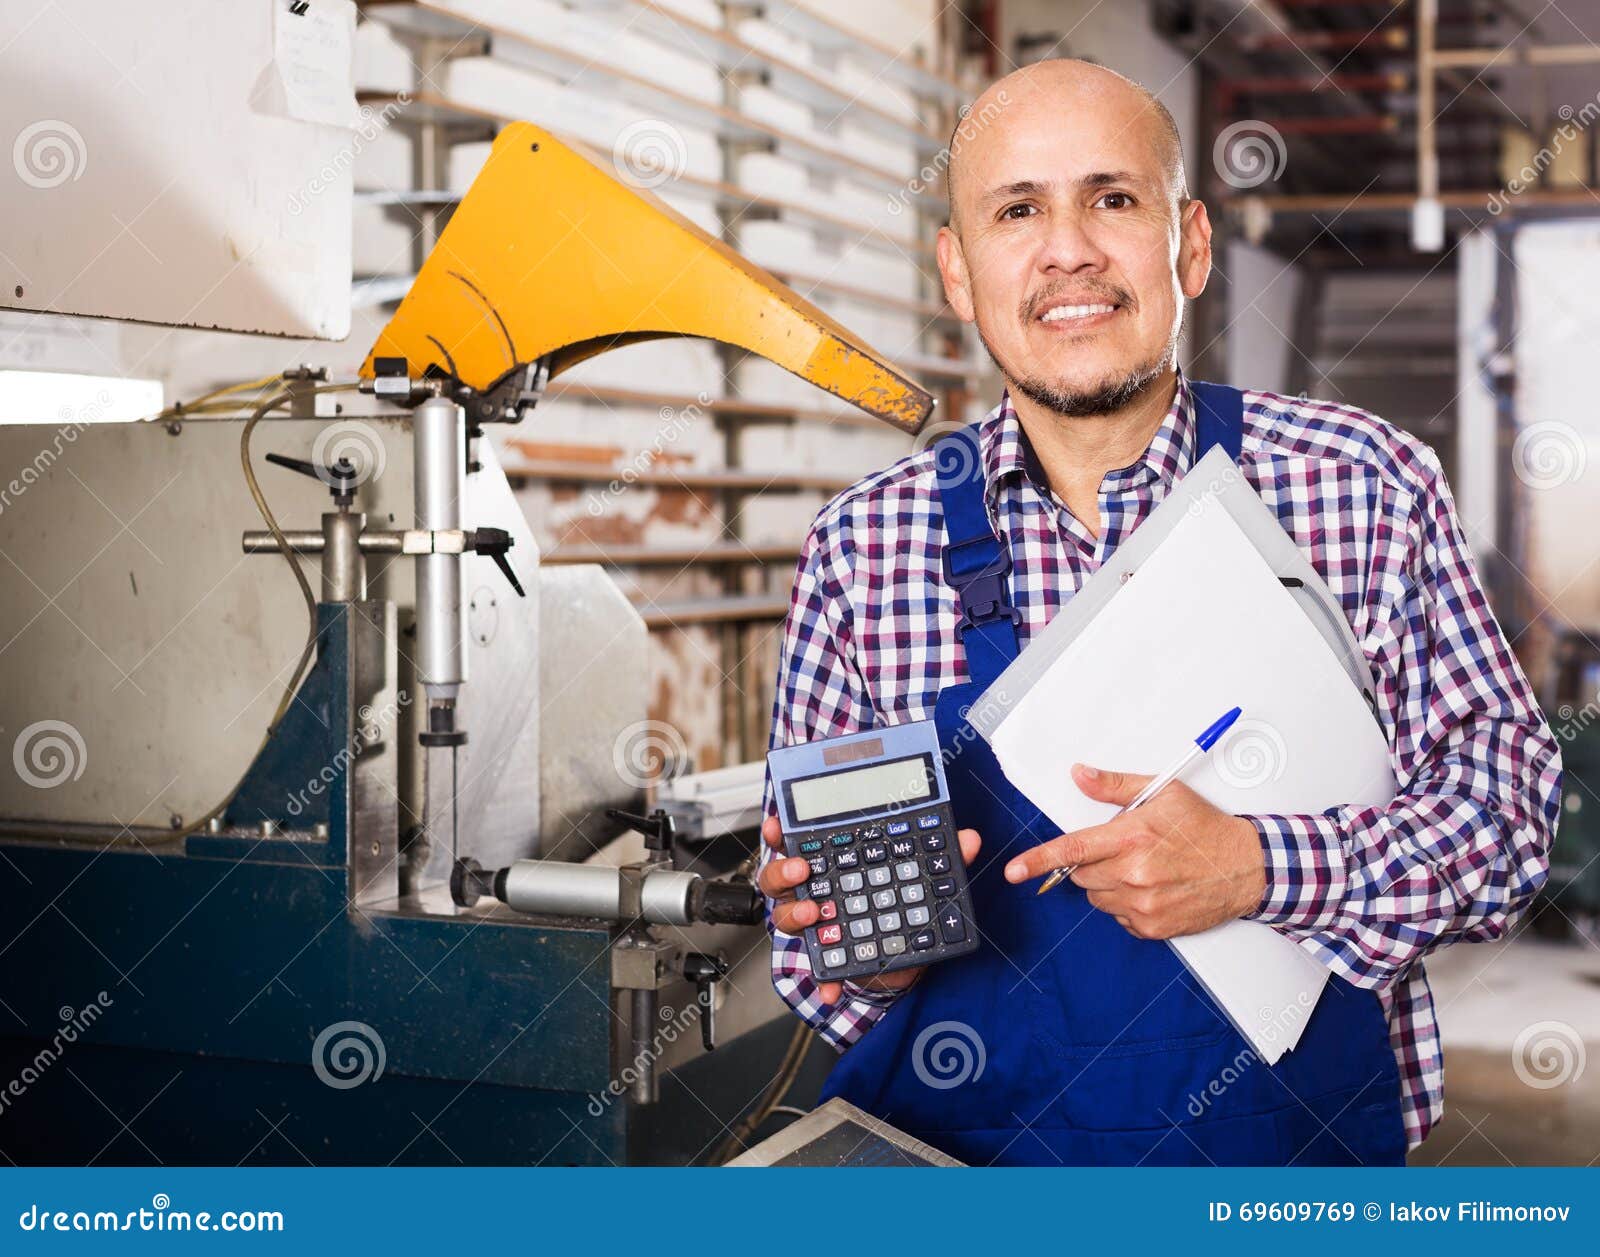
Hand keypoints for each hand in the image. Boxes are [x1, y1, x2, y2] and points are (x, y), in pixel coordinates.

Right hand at [759, 815, 980, 1004]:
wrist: (906, 955)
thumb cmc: (903, 904)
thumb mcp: (924, 878)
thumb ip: (943, 857)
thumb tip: (970, 839)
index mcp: (829, 862)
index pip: (796, 841)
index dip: (780, 832)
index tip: (777, 824)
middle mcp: (814, 891)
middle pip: (777, 878)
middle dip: (783, 871)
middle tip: (802, 869)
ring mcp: (817, 926)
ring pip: (786, 916)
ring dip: (796, 914)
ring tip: (816, 914)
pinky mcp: (829, 958)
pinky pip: (818, 969)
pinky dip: (825, 979)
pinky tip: (832, 988)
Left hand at [1001, 764, 1265, 939]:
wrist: (1247, 868)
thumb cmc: (1206, 829)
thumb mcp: (1164, 793)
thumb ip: (1115, 786)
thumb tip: (1080, 775)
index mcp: (1132, 837)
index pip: (1072, 849)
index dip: (1038, 861)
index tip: (1013, 871)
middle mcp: (1134, 874)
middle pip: (1079, 875)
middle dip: (1090, 862)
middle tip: (1122, 850)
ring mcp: (1143, 904)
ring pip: (1097, 896)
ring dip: (1108, 883)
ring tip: (1142, 869)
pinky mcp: (1152, 927)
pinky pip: (1118, 917)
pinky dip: (1126, 904)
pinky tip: (1153, 888)